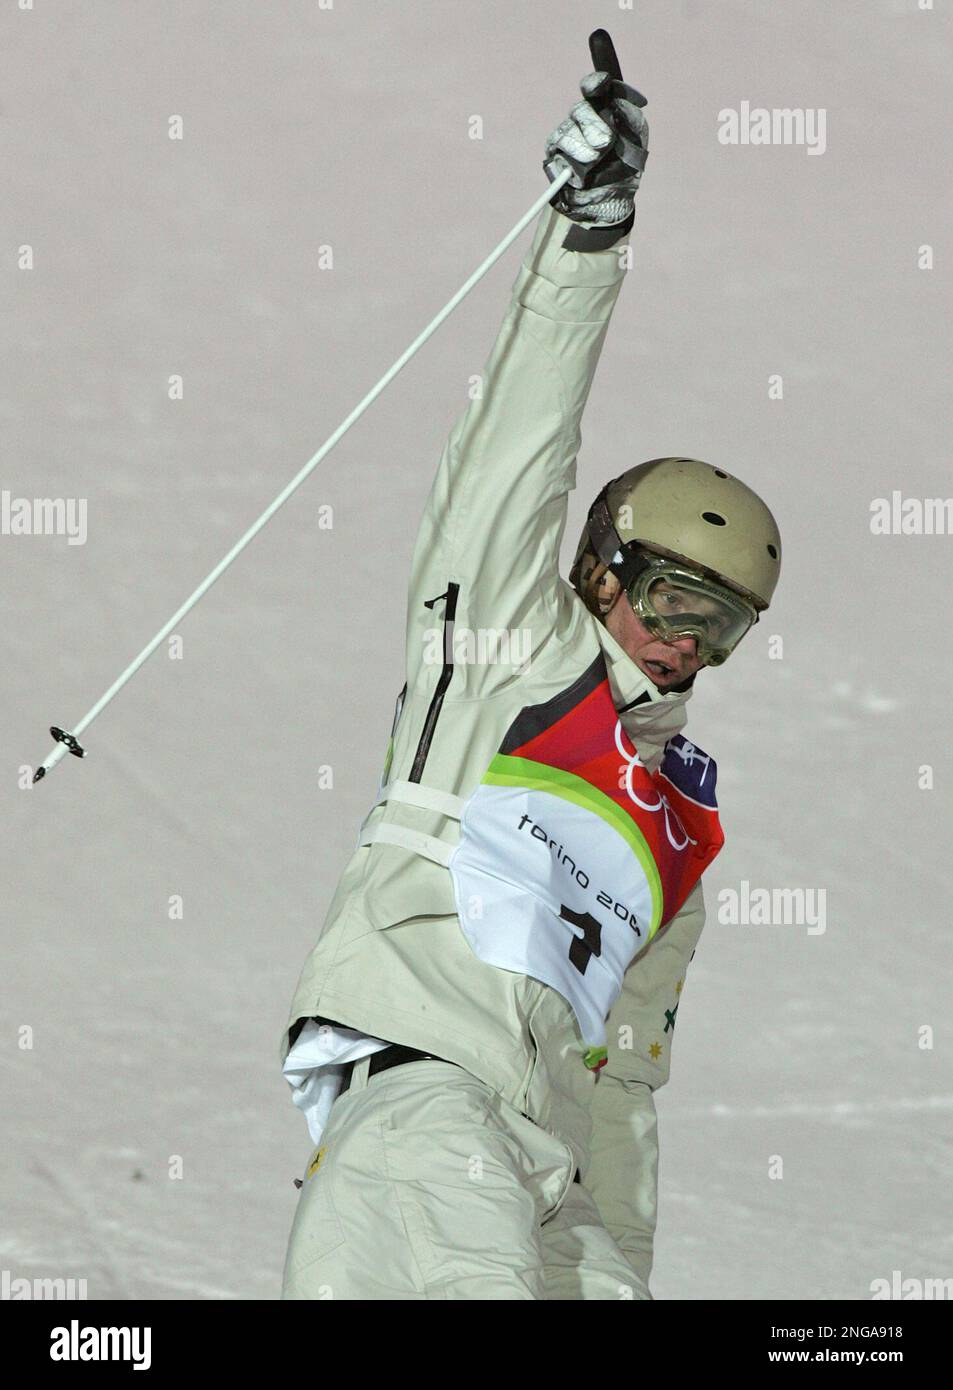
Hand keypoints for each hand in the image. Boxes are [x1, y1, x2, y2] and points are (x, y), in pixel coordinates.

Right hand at [544, 70, 648, 228]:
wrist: (608, 203)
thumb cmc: (625, 171)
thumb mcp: (636, 142)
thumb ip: (629, 117)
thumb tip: (614, 98)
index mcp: (607, 109)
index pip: (599, 83)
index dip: (599, 73)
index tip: (599, 68)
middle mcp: (585, 117)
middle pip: (582, 107)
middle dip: (596, 127)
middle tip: (607, 145)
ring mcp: (567, 134)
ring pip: (568, 130)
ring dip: (587, 150)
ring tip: (596, 165)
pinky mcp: (554, 154)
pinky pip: (558, 150)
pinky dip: (573, 163)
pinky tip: (582, 173)